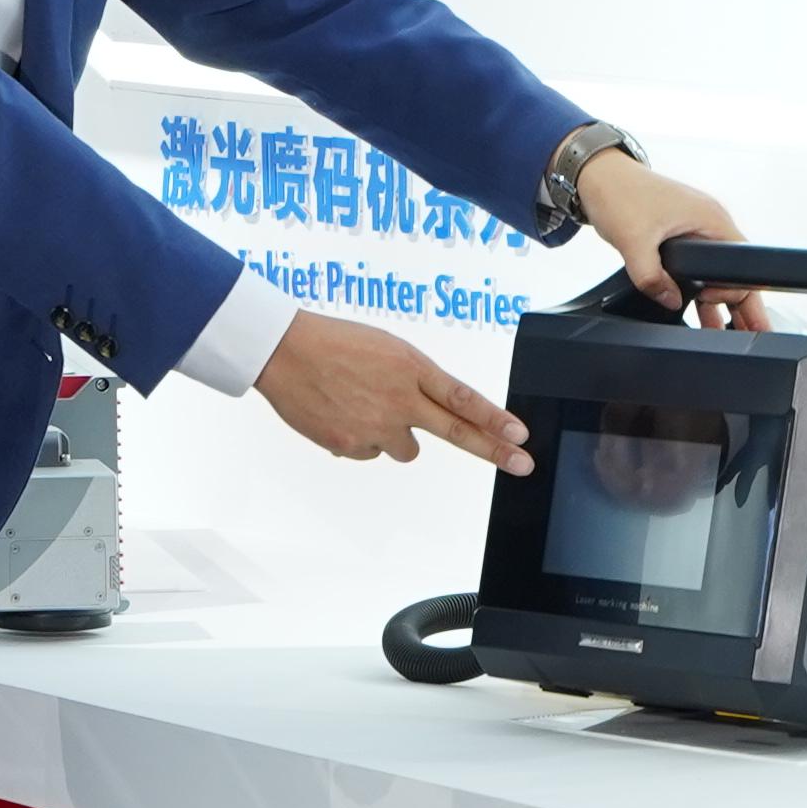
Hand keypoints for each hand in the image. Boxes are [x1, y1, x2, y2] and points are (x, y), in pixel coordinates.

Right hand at [258, 309, 530, 471]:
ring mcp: (376, 426)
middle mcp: (399, 400)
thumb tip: (420, 418)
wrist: (283, 351)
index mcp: (410, 368)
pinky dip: (359, 438)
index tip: (520, 435)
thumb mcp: (386, 349)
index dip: (494, 419)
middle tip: (523, 464)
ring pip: (405, 449)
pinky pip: (369, 452)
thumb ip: (412, 381)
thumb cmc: (333, 342)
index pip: (463, 397)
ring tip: (364, 407)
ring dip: (395, 436)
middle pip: (456, 431)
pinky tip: (339, 413)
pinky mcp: (351, 446)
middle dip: (493, 450)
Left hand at [576, 153, 756, 326]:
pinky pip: (700, 268)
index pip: (741, 261)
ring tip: (727, 332)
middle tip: (753, 331)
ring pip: (718, 273)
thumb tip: (671, 301)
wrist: (596, 176)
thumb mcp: (634, 241)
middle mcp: (709, 223)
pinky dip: (702, 291)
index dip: (734, 288)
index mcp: (710, 218)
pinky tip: (702, 315)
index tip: (711, 302)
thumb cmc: (619, 192)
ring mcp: (696, 229)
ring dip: (721, 301)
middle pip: (736, 270)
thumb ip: (652, 278)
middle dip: (744, 303)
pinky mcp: (681, 236)